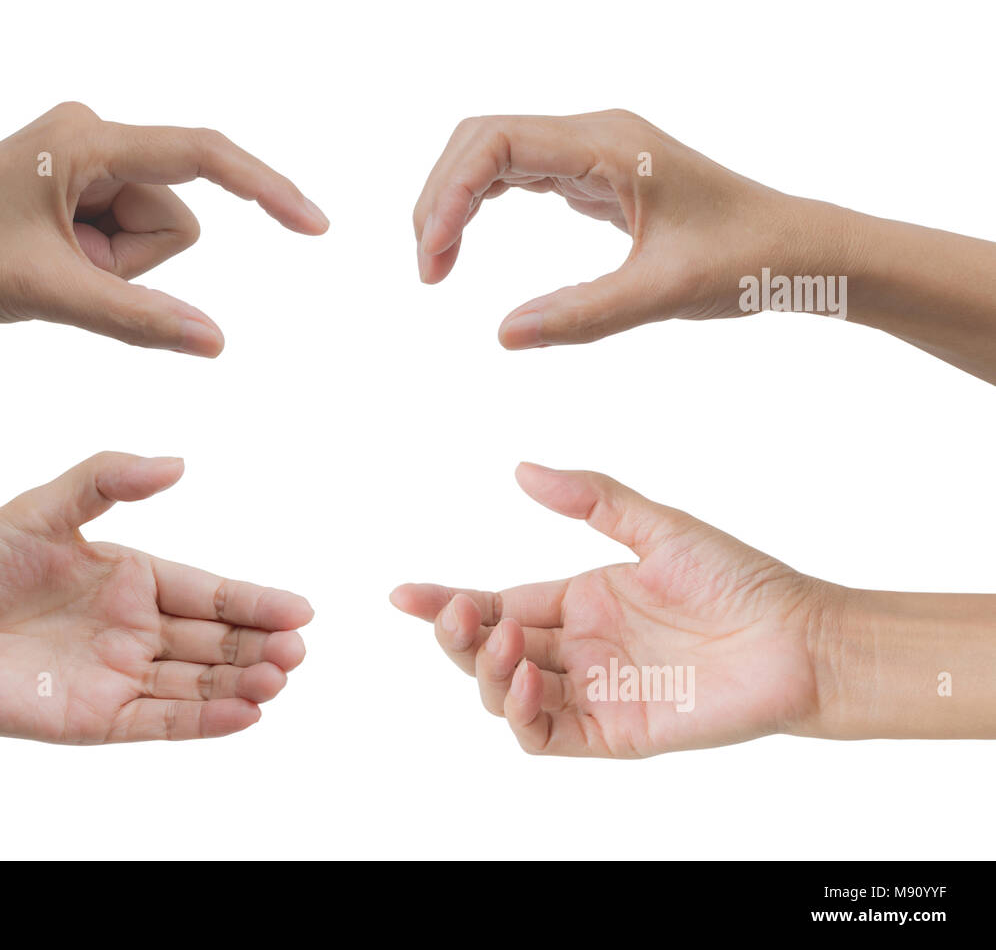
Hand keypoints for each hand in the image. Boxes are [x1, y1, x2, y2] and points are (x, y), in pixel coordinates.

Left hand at [0, 102, 328, 355]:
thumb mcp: (55, 295)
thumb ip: (142, 319)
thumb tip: (217, 342)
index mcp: (87, 141)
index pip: (205, 158)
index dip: (268, 189)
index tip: (315, 224)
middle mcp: (92, 135)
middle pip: (176, 217)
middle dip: (135, 263)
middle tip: (66, 273)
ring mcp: (85, 158)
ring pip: (154, 234)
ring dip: (114, 267)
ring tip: (52, 268)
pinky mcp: (78, 182)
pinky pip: (125, 235)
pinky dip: (100, 264)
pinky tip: (50, 261)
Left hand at [0, 452, 311, 742]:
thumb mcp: (44, 507)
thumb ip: (109, 479)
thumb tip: (179, 462)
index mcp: (132, 579)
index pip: (210, 593)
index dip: (256, 601)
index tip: (302, 609)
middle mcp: (135, 630)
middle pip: (215, 642)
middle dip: (259, 646)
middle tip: (298, 650)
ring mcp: (118, 678)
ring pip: (197, 684)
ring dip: (242, 683)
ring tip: (279, 678)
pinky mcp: (96, 721)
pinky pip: (161, 722)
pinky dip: (205, 721)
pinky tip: (245, 714)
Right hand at [391, 463, 838, 756]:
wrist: (801, 639)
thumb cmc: (739, 580)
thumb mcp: (658, 526)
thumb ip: (589, 499)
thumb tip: (521, 468)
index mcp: (578, 602)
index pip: (495, 603)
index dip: (445, 602)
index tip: (401, 593)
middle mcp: (576, 649)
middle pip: (488, 651)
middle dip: (459, 636)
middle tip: (461, 612)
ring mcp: (592, 693)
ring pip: (505, 696)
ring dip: (487, 671)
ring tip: (505, 641)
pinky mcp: (614, 734)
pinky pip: (545, 735)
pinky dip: (521, 715)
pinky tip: (527, 680)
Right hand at [412, 111, 847, 347]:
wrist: (798, 247)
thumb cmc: (748, 259)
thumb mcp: (663, 294)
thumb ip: (582, 315)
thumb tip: (503, 335)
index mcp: (610, 145)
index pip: (496, 143)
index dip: (450, 195)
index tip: (436, 260)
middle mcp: (594, 135)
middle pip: (480, 138)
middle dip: (440, 197)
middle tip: (429, 270)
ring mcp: (593, 151)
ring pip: (493, 154)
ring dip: (455, 201)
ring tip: (438, 263)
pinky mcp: (594, 175)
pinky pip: (518, 173)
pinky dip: (481, 205)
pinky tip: (469, 244)